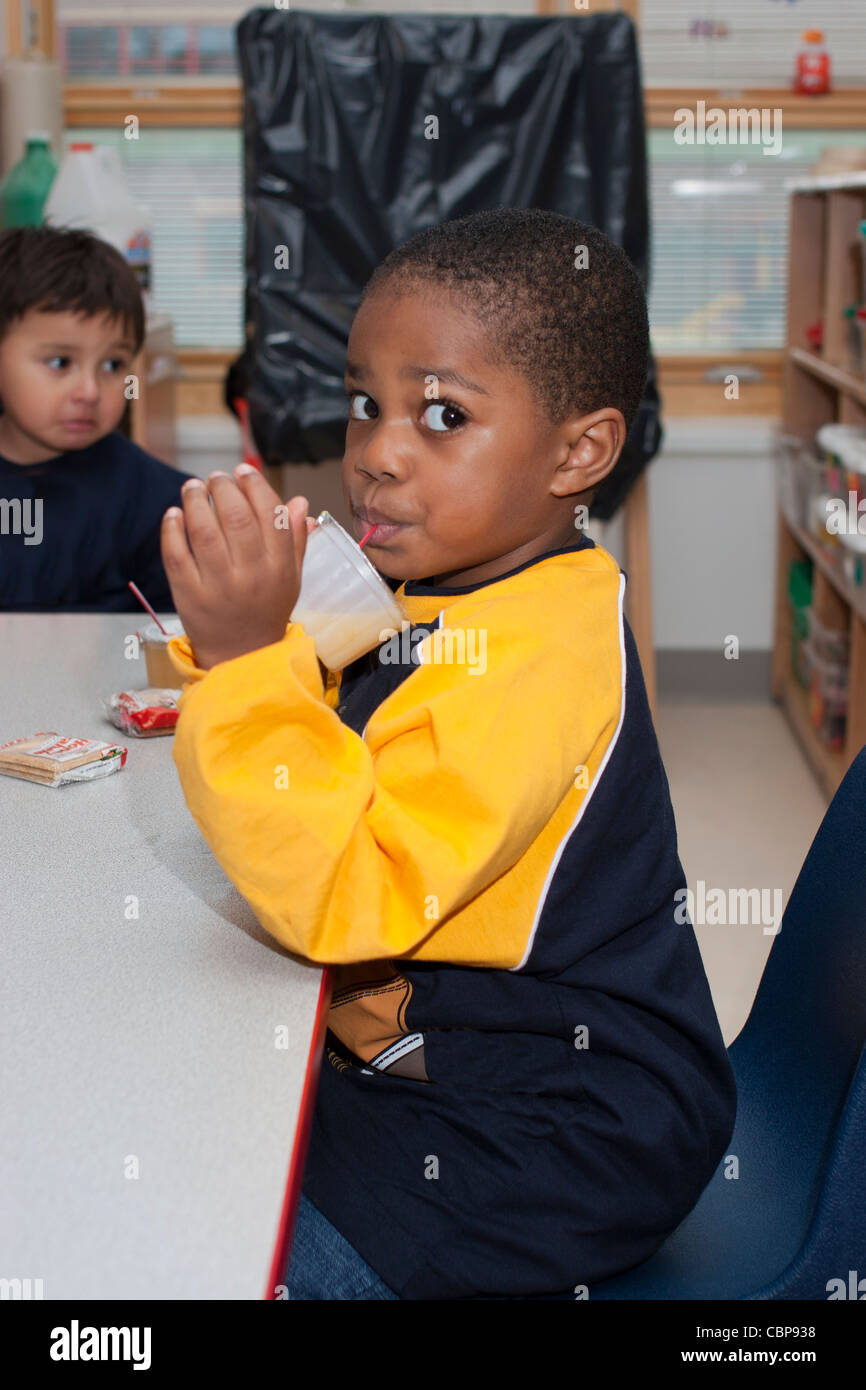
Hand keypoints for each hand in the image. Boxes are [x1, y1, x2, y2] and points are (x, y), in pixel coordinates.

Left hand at [160, 464, 315, 669]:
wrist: (241, 655)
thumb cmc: (265, 610)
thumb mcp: (290, 578)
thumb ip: (294, 540)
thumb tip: (298, 502)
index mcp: (279, 568)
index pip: (270, 515)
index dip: (255, 487)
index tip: (243, 471)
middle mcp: (251, 576)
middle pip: (236, 518)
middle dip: (223, 488)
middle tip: (215, 478)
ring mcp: (218, 586)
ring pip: (204, 531)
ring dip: (195, 501)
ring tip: (193, 487)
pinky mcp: (189, 596)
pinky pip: (177, 555)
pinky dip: (172, 529)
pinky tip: (174, 513)